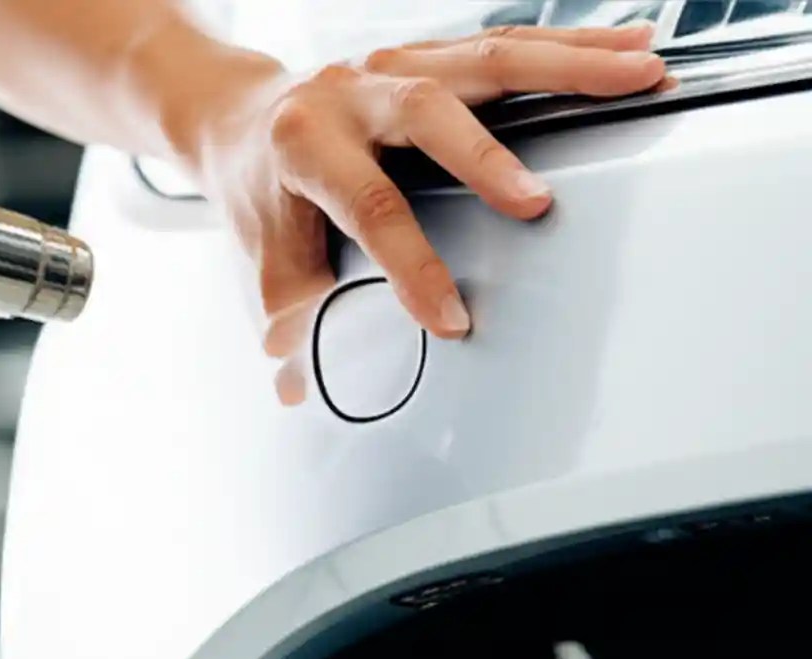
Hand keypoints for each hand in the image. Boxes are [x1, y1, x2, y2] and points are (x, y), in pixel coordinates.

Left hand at [180, 23, 666, 404]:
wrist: (236, 122)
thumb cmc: (258, 198)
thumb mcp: (263, 267)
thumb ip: (288, 326)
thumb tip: (298, 394)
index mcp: (302, 147)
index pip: (365, 206)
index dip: (410, 265)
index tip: (451, 318)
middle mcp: (348, 93)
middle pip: (424, 112)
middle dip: (484, 156)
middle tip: (536, 202)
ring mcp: (391, 63)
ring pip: (485, 60)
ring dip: (568, 69)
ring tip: (641, 78)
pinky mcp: (427, 56)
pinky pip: (504, 46)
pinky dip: (570, 47)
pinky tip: (630, 49)